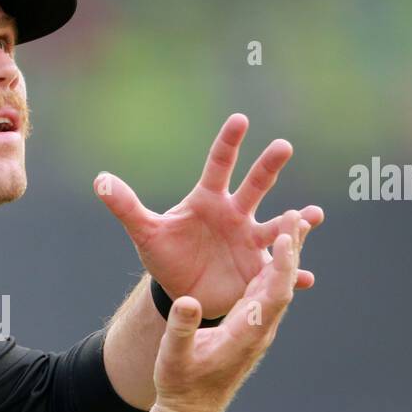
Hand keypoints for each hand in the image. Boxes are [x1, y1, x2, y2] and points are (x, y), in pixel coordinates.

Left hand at [94, 113, 324, 319]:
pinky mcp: (258, 270)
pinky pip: (280, 272)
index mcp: (209, 199)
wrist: (180, 291)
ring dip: (296, 222)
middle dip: (268, 167)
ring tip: (311, 215)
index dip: (228, 143)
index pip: (219, 165)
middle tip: (282, 146)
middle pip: (255, 186)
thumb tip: (99, 180)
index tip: (240, 120)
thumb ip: (126, 206)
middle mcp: (236, 214)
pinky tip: (307, 279)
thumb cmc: (166, 256)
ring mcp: (250, 241)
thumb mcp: (146, 233)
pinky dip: (294, 275)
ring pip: (278, 228)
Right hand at [152, 211, 309, 411]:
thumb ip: (181, 329)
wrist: (191, 410)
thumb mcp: (173, 356)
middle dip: (291, 249)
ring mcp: (258, 329)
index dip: (281, 264)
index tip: (285, 235)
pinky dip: (273, 269)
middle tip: (298, 216)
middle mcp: (260, 330)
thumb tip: (187, 301)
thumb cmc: (180, 385)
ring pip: (278, 286)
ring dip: (286, 256)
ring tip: (293, 225)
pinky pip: (268, 293)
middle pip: (283, 284)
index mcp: (247, 334)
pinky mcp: (251, 328)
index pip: (272, 293)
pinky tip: (274, 253)